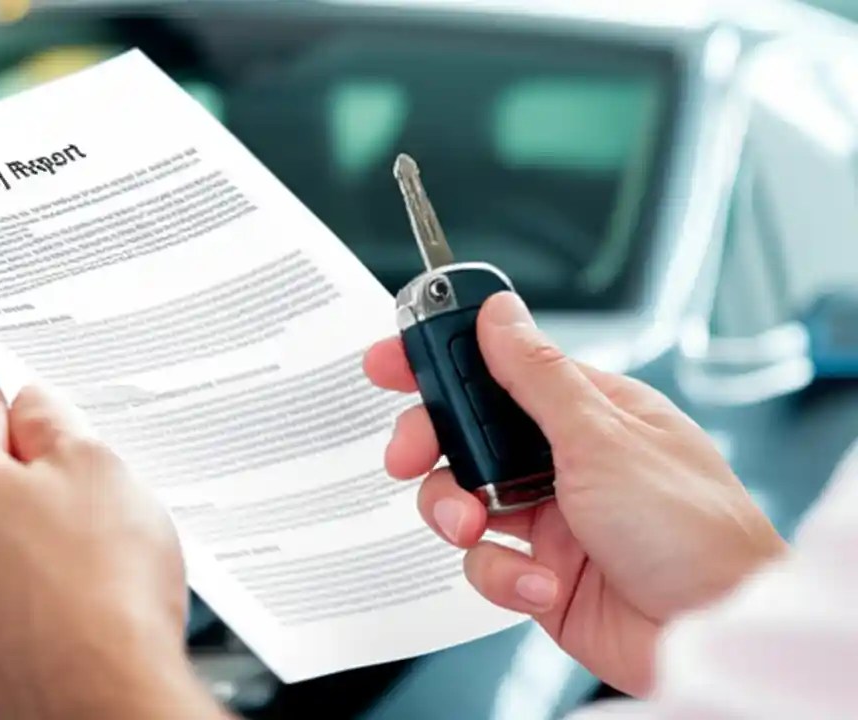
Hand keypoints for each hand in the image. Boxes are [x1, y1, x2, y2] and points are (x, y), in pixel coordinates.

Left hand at [0, 386, 226, 719]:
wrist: (107, 699)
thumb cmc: (101, 587)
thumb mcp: (94, 465)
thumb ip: (56, 422)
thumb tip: (36, 405)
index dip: (36, 408)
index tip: (68, 416)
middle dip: (50, 481)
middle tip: (106, 489)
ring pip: (12, 546)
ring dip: (56, 539)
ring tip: (111, 552)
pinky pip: (24, 599)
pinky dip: (58, 592)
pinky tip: (101, 600)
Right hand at [363, 292, 786, 695]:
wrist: (713, 635)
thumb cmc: (694, 532)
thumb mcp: (603, 438)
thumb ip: (538, 376)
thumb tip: (500, 313)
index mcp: (588, 411)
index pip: (500, 368)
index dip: (441, 362)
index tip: (391, 362)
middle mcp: (564, 459)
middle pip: (465, 435)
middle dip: (431, 446)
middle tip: (410, 457)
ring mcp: (549, 517)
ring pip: (462, 499)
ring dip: (457, 514)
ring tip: (476, 528)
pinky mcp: (538, 572)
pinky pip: (484, 564)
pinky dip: (502, 576)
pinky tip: (541, 584)